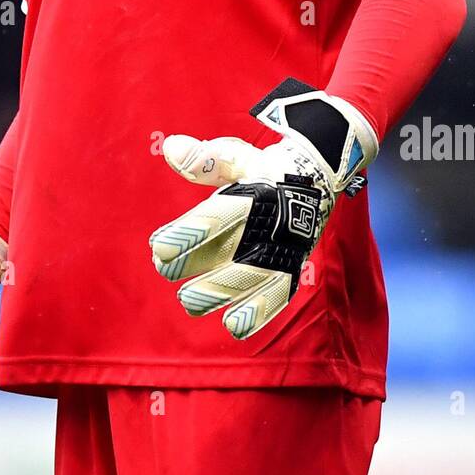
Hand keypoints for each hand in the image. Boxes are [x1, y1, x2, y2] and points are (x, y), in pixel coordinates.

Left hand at [149, 81, 376, 339]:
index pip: (219, 216)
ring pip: (252, 278)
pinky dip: (259, 312)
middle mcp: (271, 224)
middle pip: (233, 251)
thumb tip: (169, 148)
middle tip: (163, 268)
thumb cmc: (262, 167)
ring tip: (187, 302)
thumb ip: (204, 160)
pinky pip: (279, 294)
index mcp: (255, 194)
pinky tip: (235, 327)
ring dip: (220, 292)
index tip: (158, 245)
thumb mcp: (235, 155)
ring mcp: (284, 249)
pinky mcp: (292, 267)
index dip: (189, 232)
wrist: (316, 177)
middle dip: (197, 264)